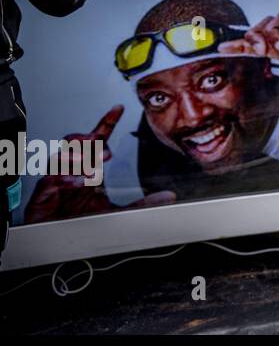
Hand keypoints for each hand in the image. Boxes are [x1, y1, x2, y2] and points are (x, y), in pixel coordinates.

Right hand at [23, 105, 176, 222]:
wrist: (57, 236)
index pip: (97, 139)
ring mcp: (56, 179)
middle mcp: (71, 169)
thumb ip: (141, 203)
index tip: (118, 109)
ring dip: (77, 159)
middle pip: (75, 141)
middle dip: (89, 142)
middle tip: (106, 154)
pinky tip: (80, 183)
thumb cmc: (78, 218)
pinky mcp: (43, 193)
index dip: (106, 122)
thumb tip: (168, 196)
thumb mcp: (116, 209)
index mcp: (87, 166)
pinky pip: (51, 180)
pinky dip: (66, 179)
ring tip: (93, 170)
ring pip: (60, 157)